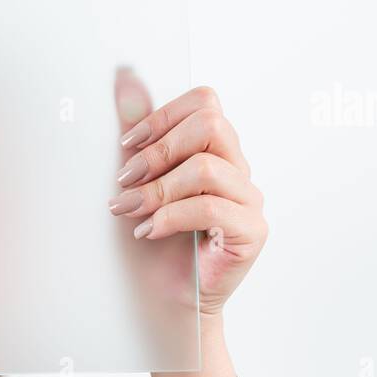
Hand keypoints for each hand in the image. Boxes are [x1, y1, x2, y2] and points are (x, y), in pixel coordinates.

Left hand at [108, 72, 266, 317]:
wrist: (161, 300)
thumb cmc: (151, 241)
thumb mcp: (138, 181)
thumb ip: (137, 132)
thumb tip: (124, 76)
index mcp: (214, 150)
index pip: (205, 103)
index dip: (162, 116)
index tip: (125, 145)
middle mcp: (237, 169)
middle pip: (211, 125)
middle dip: (158, 151)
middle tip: (125, 181)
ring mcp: (249, 200)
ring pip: (207, 167)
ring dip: (157, 190)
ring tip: (129, 211)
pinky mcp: (252, 232)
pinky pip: (213, 208)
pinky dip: (172, 217)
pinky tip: (148, 231)